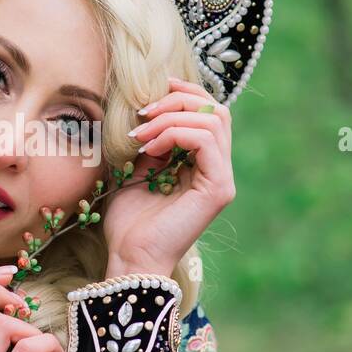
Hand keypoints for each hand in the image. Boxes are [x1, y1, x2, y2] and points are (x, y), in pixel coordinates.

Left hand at [102, 76, 235, 275]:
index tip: (149, 97)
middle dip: (178, 101)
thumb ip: (153, 142)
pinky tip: (151, 148)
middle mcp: (218, 171)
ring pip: (212, 122)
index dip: (184, 95)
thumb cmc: (129, 222)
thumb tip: (153, 112)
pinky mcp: (218, 189)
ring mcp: (222, 180)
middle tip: (144, 113)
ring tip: (141, 135)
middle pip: (216, 111)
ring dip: (170, 119)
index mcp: (203, 166)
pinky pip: (205, 141)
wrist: (130, 256)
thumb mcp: (137, 170)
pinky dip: (175, 134)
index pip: (209, 114)